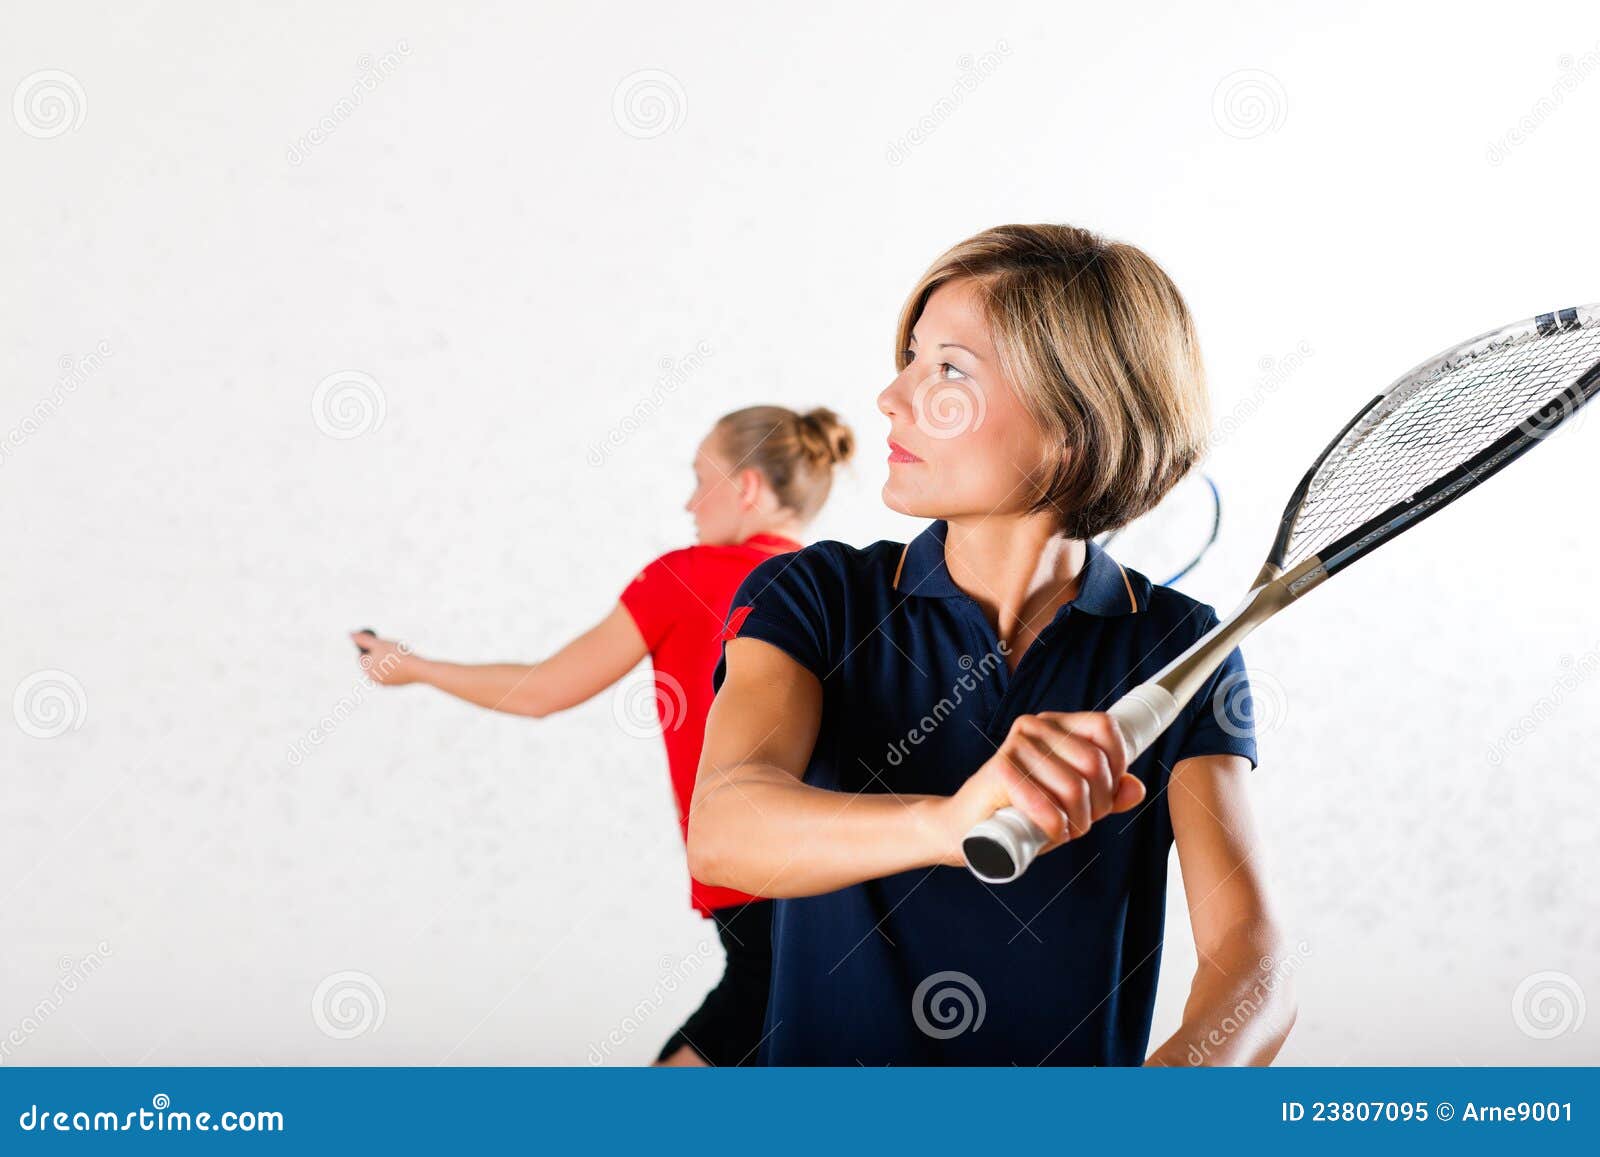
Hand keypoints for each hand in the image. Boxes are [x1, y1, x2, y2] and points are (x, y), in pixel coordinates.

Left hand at [350, 629, 421, 684]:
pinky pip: (392, 673)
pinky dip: (396, 667)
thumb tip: (350, 634)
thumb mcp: (379, 643)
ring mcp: (385, 683)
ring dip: (388, 660)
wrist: (417, 669)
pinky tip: (405, 662)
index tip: (382, 644)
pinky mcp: (395, 684)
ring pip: (383, 667)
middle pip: (373, 662)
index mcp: (367, 669)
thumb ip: (363, 639)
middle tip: (391, 649)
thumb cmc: (397, 655)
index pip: (363, 656)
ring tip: (399, 655)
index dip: (372, 648)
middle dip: (380, 654)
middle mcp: (373, 678)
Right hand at [934, 711, 1144, 865]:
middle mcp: (1037, 725)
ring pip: (1075, 786)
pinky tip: (1051, 834)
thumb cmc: (1021, 812)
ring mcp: (1017, 744)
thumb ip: (1107, 794)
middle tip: (1081, 823)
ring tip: (1063, 830)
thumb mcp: (1072, 802)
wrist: (965, 827)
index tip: (1107, 794)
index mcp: (1056, 724)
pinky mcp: (1000, 769)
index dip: (1118, 764)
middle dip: (1099, 805)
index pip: (1106, 728)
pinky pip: (1045, 802)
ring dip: (1078, 821)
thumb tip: (1137, 788)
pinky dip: (1055, 826)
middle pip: (1095, 762)